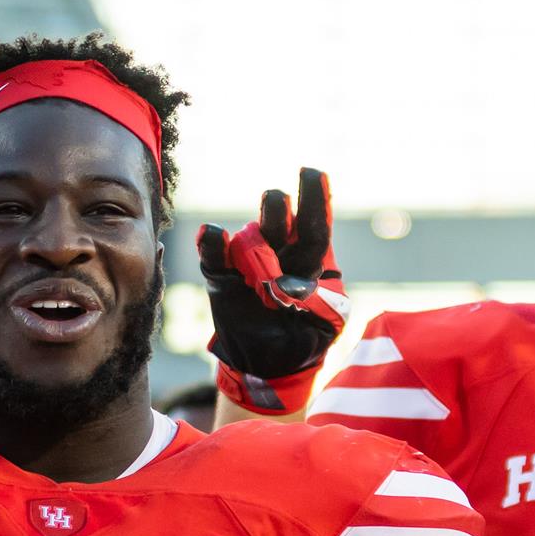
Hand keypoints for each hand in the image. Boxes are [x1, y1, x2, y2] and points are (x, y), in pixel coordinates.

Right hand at [197, 167, 349, 412]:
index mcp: (308, 263)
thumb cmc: (303, 339)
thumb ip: (316, 303)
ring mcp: (247, 264)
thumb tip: (292, 283)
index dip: (315, 200)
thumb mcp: (323, 325)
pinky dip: (211, 246)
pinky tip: (211, 234)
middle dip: (277, 210)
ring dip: (249, 234)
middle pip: (279, 226)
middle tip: (274, 197)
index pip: (314, 228)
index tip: (312, 172)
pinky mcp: (221, 278)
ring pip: (249, 239)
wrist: (265, 363)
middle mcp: (278, 255)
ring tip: (241, 238)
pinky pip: (214, 258)